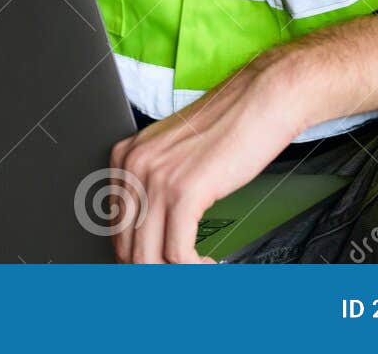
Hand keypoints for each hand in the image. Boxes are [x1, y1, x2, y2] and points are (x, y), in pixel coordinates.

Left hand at [109, 56, 302, 263]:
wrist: (261, 100)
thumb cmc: (228, 126)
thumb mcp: (176, 154)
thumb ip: (156, 187)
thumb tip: (152, 236)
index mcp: (125, 156)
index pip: (116, 228)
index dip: (138, 257)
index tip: (160, 269)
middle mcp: (133, 166)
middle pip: (127, 247)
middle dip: (154, 273)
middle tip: (182, 277)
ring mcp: (156, 179)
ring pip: (148, 258)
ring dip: (175, 276)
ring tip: (199, 272)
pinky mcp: (184, 191)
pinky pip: (177, 254)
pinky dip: (194, 270)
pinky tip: (211, 265)